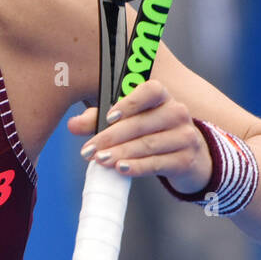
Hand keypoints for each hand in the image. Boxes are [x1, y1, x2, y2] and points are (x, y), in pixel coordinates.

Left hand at [67, 78, 212, 193]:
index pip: (152, 90)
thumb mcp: (128, 122)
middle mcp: (177, 113)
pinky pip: (157, 163)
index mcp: (163, 97)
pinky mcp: (185, 160)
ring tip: (100, 159)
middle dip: (111, 137)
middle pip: (142, 123)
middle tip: (89, 149)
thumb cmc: (151, 133)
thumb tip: (72, 124)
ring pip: (148, 144)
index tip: (108, 117)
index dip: (130, 102)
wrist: (188, 157)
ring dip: (121, 153)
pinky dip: (137, 167)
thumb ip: (99, 120)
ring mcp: (185, 136)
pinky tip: (120, 169)